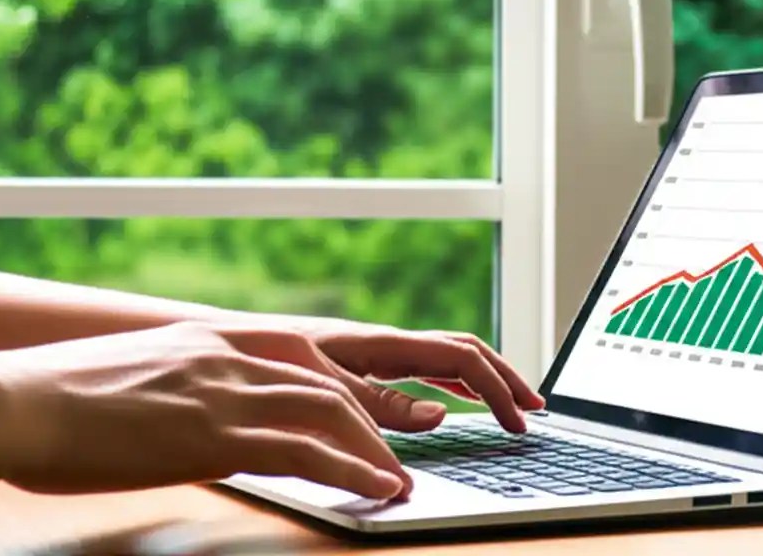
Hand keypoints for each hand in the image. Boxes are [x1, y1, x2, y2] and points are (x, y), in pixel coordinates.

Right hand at [0, 322, 410, 499]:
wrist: (20, 402)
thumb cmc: (62, 399)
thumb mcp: (143, 373)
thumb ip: (191, 383)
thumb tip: (209, 415)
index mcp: (212, 337)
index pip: (305, 358)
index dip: (348, 388)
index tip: (372, 414)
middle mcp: (229, 356)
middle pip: (328, 384)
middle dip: (372, 421)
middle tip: (395, 452)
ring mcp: (225, 393)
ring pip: (329, 412)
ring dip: (372, 449)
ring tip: (394, 481)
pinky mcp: (215, 436)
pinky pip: (306, 451)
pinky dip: (353, 470)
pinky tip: (378, 489)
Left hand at [249, 316, 545, 433]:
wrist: (227, 342)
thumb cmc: (268, 361)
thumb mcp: (323, 389)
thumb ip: (380, 403)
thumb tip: (439, 415)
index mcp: (385, 344)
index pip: (461, 359)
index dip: (496, 388)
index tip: (519, 420)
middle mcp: (389, 343)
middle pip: (466, 352)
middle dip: (505, 378)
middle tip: (535, 411)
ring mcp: (382, 350)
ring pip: (450, 359)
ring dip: (485, 381)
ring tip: (512, 406)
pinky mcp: (369, 362)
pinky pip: (426, 368)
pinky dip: (455, 384)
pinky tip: (460, 403)